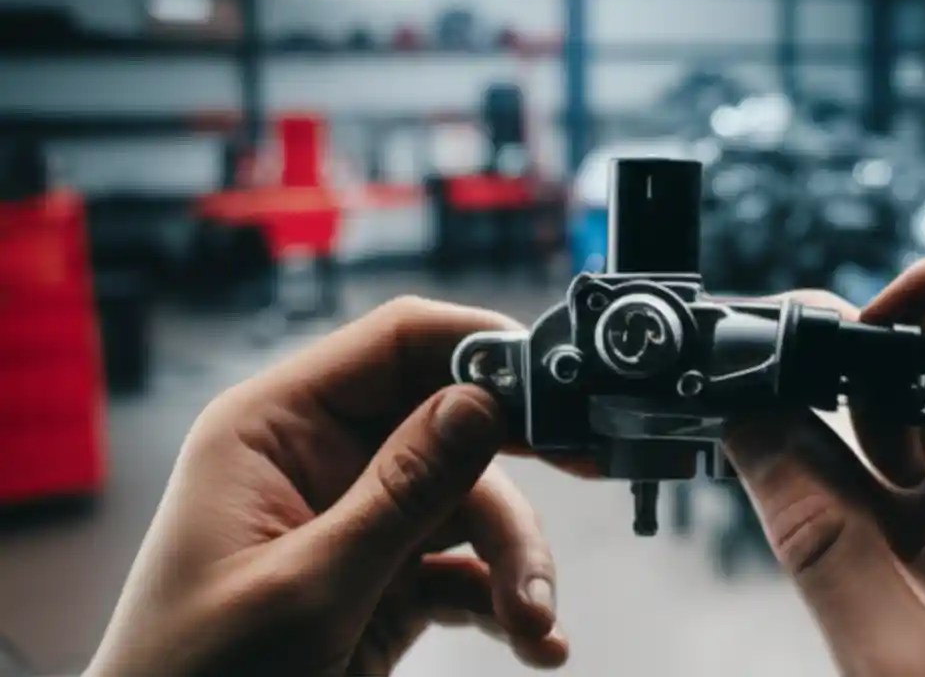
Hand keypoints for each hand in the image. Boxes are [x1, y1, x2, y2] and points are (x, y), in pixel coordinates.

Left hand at [87, 298, 566, 675]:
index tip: (552, 382)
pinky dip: (505, 599)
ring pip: (471, 502)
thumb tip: (481, 402)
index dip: (479, 348)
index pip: (395, 345)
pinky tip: (535, 639)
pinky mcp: (385, 579)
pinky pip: (466, 568)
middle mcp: (321, 460)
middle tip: (588, 464)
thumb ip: (400, 493)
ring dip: (517, 558)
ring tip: (534, 618)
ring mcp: (358, 520)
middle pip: (450, 422)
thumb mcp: (307, 588)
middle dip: (519, 459)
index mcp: (275, 428)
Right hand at [725, 259, 924, 675]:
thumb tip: (749, 419)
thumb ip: (819, 526)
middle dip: (884, 373)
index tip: (832, 315)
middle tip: (795, 358)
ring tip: (796, 408)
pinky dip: (904, 485)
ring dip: (882, 427)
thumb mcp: (897, 665)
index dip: (912, 319)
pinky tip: (840, 473)